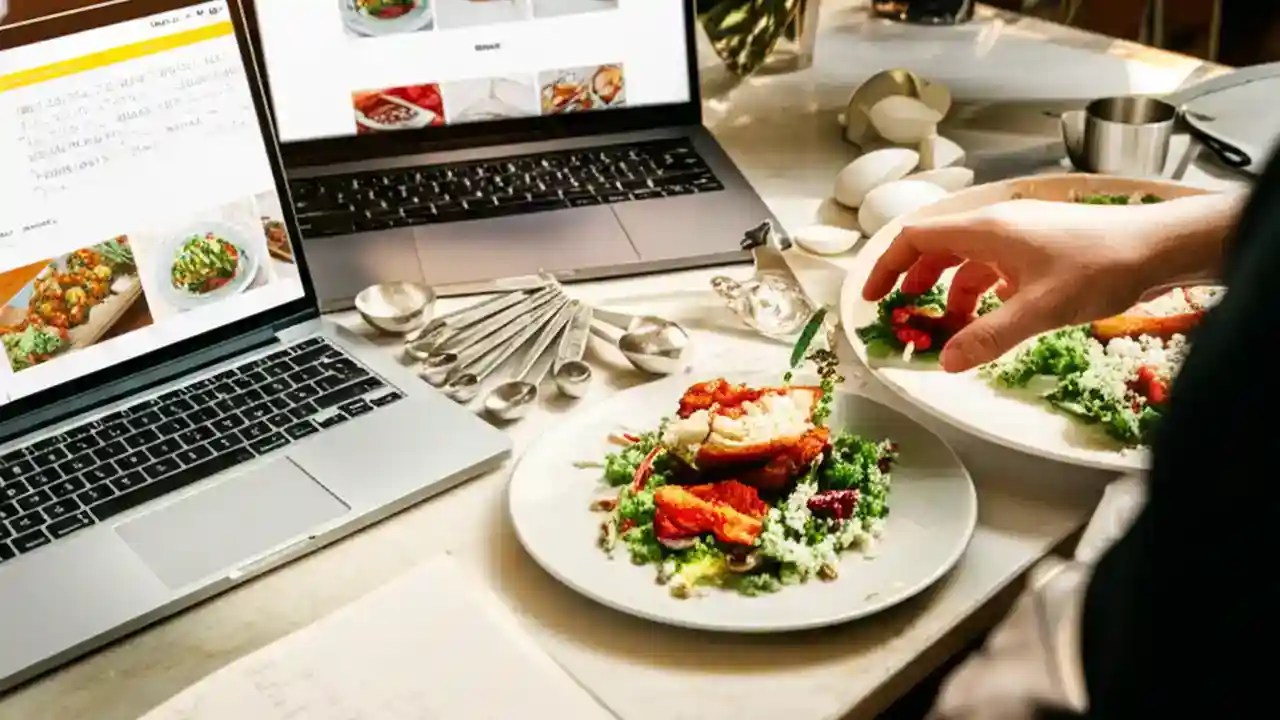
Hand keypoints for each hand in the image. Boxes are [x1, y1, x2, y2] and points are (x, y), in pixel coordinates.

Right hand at [861, 199, 1174, 371]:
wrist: (1162, 247)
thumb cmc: (1103, 266)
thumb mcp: (1040, 310)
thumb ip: (988, 337)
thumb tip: (945, 363)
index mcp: (987, 229)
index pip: (916, 238)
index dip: (887, 267)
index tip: (873, 298)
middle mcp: (998, 226)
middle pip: (937, 248)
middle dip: (916, 284)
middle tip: (906, 318)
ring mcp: (1021, 236)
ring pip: (968, 262)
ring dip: (952, 294)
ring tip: (951, 330)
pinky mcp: (1042, 249)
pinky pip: (995, 269)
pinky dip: (983, 294)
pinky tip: (993, 320)